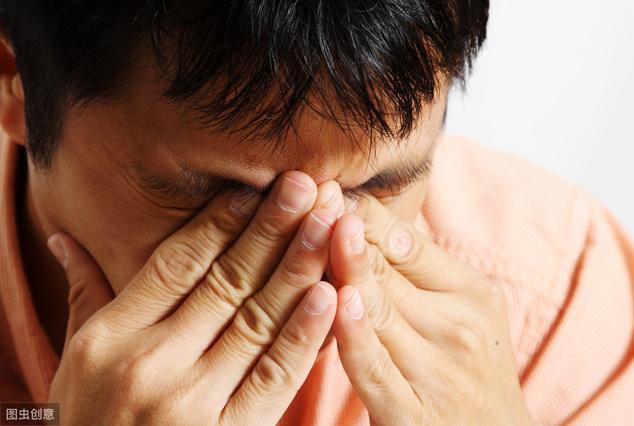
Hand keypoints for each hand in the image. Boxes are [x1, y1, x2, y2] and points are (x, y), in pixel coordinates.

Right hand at [47, 171, 344, 424]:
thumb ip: (84, 295)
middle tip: (305, 185)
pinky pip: (274, 377)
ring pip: (256, 319)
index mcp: (110, 337)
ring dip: (298, 266)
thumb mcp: (76, 361)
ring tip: (328, 222)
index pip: (176, 264)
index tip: (254, 190)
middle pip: (224, 281)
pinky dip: (303, 335)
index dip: (219, 223)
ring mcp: (190, 402)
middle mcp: (148, 363)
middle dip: (271, 229)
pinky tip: (329, 295)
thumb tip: (64, 237)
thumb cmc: (88, 422)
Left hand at [329, 194, 532, 424]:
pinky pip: (375, 367)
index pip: (410, 242)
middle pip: (389, 270)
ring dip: (342, 267)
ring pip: (378, 309)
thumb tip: (365, 217)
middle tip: (305, 193)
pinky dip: (356, 333)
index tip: (326, 187)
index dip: (364, 213)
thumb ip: (421, 272)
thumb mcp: (464, 314)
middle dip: (343, 230)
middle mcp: (460, 326)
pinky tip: (336, 300)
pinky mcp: (413, 414)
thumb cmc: (468, 371)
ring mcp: (438, 371)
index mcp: (474, 293)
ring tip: (314, 226)